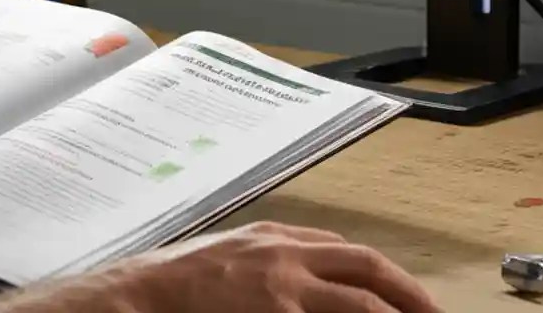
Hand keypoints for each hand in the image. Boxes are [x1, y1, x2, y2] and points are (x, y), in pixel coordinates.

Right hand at [0, 222, 440, 312]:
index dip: (388, 278)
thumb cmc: (170, 287)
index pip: (350, 254)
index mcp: (276, 239)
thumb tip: (306, 286)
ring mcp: (282, 287)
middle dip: (412, 297)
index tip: (411, 300)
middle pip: (369, 270)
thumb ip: (270, 267)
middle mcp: (286, 255)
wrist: (130, 297)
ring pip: (363, 302)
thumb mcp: (226, 261)